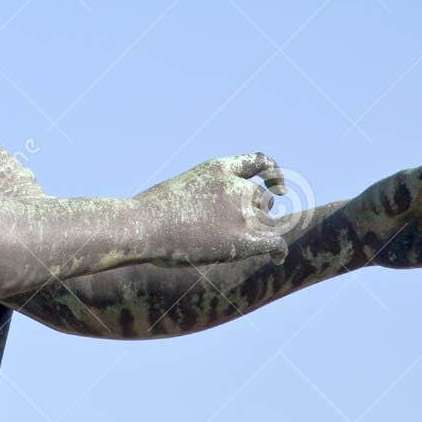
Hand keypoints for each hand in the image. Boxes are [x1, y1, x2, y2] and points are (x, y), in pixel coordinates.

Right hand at [135, 152, 289, 266]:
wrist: (143, 226)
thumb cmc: (150, 212)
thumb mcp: (180, 191)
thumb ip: (205, 196)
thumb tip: (213, 219)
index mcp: (219, 168)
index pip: (260, 162)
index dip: (273, 174)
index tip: (277, 188)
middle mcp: (237, 187)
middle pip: (263, 201)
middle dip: (257, 213)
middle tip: (239, 230)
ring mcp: (242, 213)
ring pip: (267, 224)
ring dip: (259, 234)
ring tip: (236, 247)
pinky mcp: (243, 240)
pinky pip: (274, 243)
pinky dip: (278, 250)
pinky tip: (276, 259)